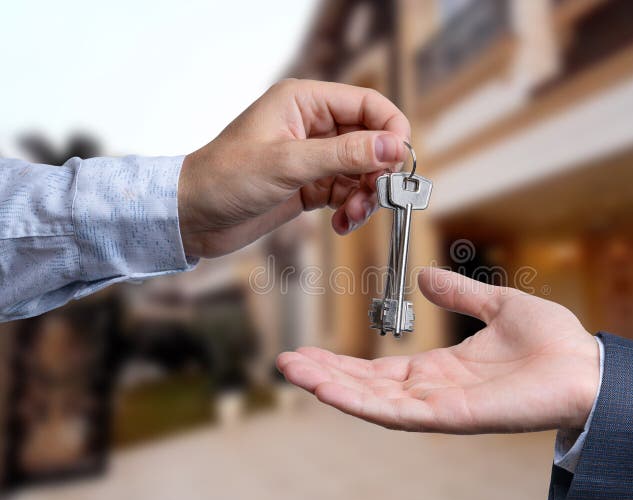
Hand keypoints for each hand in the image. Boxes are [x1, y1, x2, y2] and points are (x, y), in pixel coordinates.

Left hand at [178, 79, 410, 257]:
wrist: (193, 216)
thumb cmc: (225, 178)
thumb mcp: (288, 164)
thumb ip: (344, 154)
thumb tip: (393, 146)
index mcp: (304, 102)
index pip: (367, 105)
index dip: (391, 129)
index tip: (399, 161)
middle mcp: (313, 125)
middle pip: (371, 141)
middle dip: (377, 171)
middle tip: (374, 196)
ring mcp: (313, 156)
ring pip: (363, 171)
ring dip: (366, 195)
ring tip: (353, 215)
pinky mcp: (311, 184)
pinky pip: (348, 192)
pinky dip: (352, 209)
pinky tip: (342, 222)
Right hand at [277, 268, 599, 433]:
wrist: (587, 366)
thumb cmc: (552, 343)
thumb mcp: (498, 306)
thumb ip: (460, 294)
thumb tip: (426, 277)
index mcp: (441, 368)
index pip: (379, 369)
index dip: (343, 361)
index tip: (311, 350)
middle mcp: (433, 391)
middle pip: (367, 386)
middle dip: (326, 375)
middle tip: (286, 362)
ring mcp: (440, 407)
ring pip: (373, 401)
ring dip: (332, 387)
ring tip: (294, 372)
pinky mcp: (452, 416)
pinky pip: (398, 413)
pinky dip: (360, 402)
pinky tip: (328, 388)